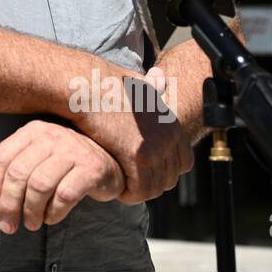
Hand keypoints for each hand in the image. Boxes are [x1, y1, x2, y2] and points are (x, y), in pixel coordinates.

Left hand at [0, 119, 124, 232]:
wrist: (109, 162)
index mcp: (32, 131)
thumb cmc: (66, 164)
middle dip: (9, 204)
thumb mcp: (38, 157)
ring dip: (31, 210)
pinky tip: (51, 218)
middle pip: (18, 173)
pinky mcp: (92, 168)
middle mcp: (51, 135)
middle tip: (9, 225)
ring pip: (39, 185)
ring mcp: (73, 150)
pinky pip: (64, 195)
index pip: (0, 157)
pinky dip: (53, 212)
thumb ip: (14, 172)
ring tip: (31, 224)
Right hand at [75, 69, 192, 203]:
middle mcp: (169, 136)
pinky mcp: (136, 156)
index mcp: (172, 122)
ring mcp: (154, 147)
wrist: (87, 85)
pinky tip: (115, 189)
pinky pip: (138, 189)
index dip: (165, 172)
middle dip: (151, 184)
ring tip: (122, 188)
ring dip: (138, 192)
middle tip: (131, 184)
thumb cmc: (107, 83)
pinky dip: (128, 194)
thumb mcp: (139, 81)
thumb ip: (153, 85)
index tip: (144, 173)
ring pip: (154, 188)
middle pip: (170, 178)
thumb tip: (160, 77)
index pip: (184, 163)